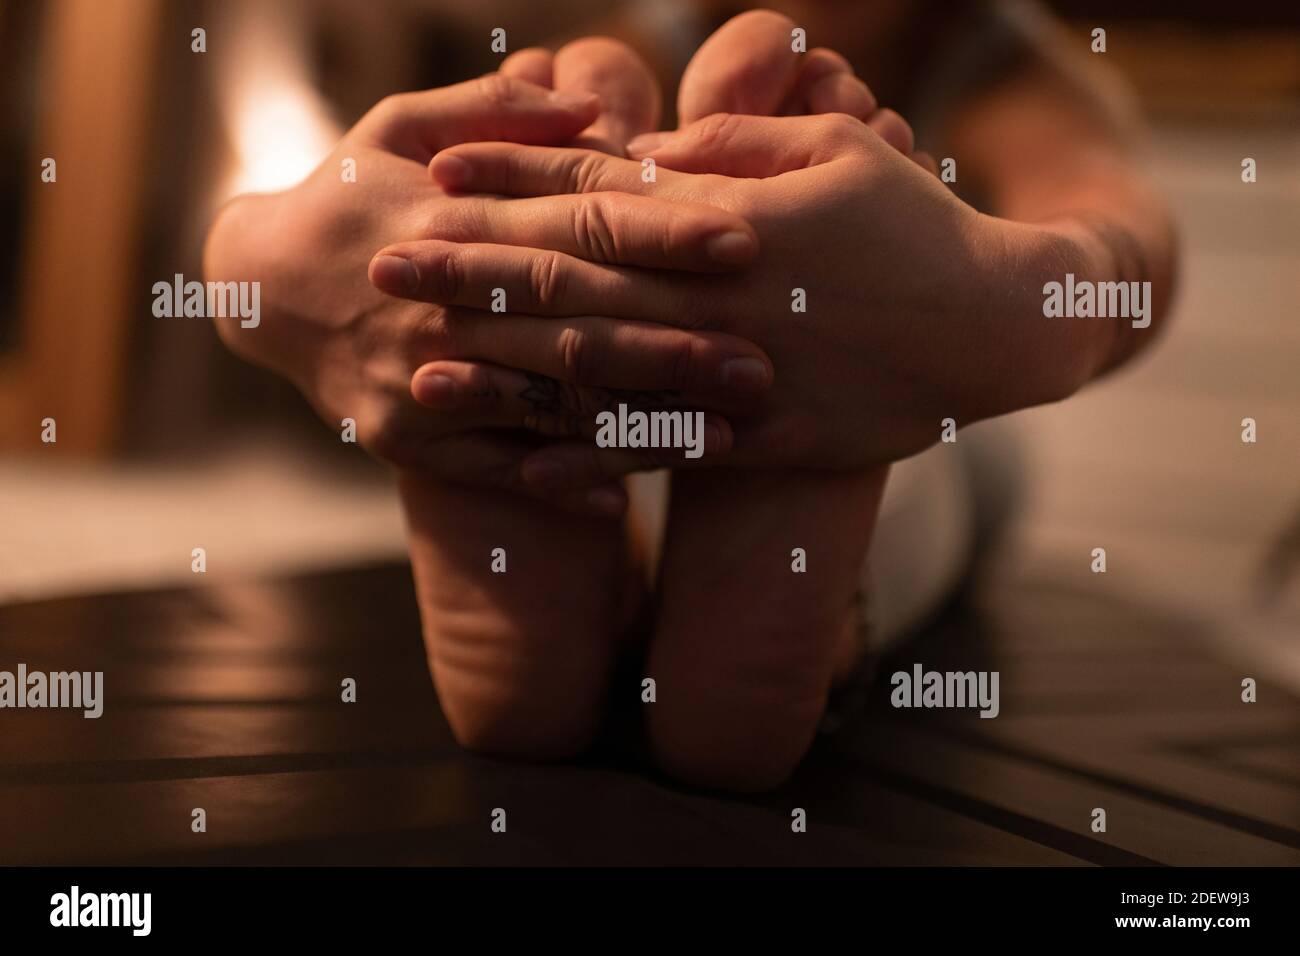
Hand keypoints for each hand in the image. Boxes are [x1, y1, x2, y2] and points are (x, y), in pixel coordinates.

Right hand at [203, 69, 768, 514]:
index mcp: (451, 222)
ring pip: (547, 410)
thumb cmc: (350, 193)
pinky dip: (555, 482)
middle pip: (576, 330)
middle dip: (673, 348)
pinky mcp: (407, 441)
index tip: (744, 239)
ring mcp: (420, 382)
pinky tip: (623, 495)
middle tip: (762, 362)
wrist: (259, 285)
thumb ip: (495, 111)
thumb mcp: (400, 126)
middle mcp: (440, 307)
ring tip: (725, 436)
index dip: (661, 233)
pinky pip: (492, 469)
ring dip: (638, 426)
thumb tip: (590, 102)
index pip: (575, 226)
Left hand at [397, 106, 1092, 487]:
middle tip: (384, 264)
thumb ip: (743, 145)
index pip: (600, 194)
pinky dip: (594, 461)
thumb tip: (659, 141)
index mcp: (734, 217)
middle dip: (471, 272)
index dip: (512, 184)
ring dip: (506, 373)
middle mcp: (723, 297)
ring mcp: (738, 375)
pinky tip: (526, 467)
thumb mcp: (839, 149)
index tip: (433, 179)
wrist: (998, 328)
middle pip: (575, 281)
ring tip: (422, 371)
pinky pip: (664, 455)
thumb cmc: (916, 223)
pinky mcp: (761, 438)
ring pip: (601, 373)